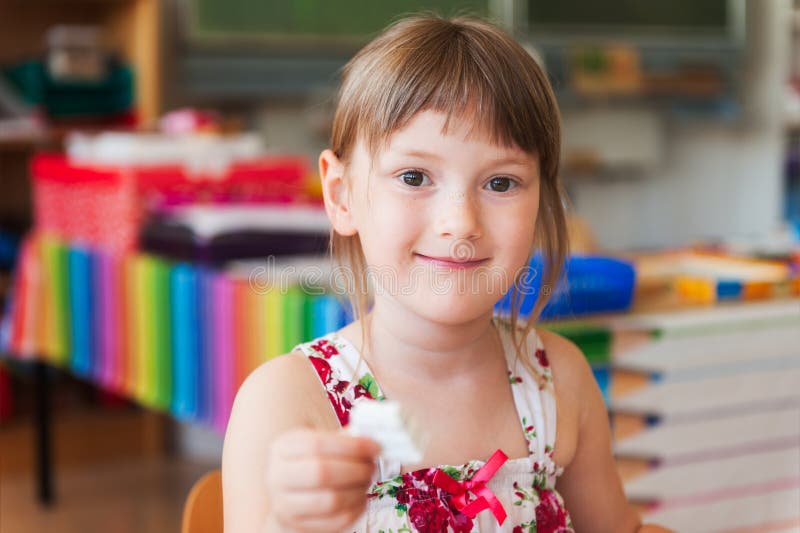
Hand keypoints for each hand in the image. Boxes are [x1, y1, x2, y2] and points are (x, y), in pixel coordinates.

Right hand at [265, 427, 380, 531]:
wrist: (289, 496)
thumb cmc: (310, 463)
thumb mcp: (319, 444)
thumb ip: (343, 440)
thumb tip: (372, 438)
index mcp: (282, 448)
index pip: (317, 444)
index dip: (351, 446)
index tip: (375, 447)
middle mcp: (277, 476)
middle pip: (322, 473)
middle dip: (356, 469)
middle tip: (372, 466)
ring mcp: (284, 505)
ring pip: (330, 500)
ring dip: (358, 490)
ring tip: (366, 481)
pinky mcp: (298, 526)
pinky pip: (335, 521)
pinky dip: (356, 509)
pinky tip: (361, 498)